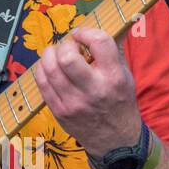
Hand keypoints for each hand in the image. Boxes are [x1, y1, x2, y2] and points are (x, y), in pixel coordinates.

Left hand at [33, 25, 141, 156]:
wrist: (115, 140)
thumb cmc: (119, 103)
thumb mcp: (126, 76)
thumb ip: (112, 52)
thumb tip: (96, 28)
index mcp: (114, 78)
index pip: (99, 42)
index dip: (85, 32)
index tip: (80, 35)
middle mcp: (94, 90)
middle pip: (68, 57)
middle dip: (64, 45)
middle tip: (68, 48)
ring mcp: (74, 103)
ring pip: (50, 69)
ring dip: (49, 55)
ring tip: (56, 55)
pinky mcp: (60, 111)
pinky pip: (42, 83)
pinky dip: (42, 70)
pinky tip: (49, 68)